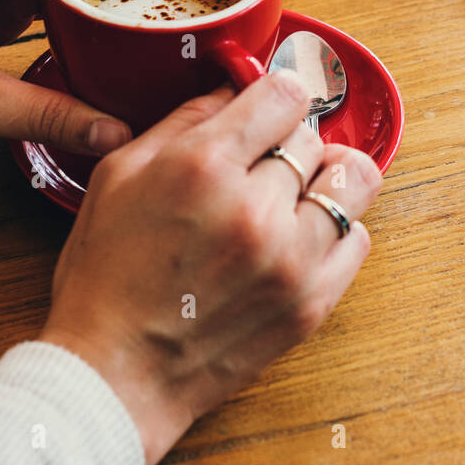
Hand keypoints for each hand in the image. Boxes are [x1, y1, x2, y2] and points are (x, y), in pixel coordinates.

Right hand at [39, 74, 380, 464]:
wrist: (112, 376)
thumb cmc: (106, 277)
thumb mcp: (119, 175)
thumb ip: (183, 121)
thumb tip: (232, 88)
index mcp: (203, 166)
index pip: (286, 94)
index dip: (278, 95)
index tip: (270, 108)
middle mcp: (254, 209)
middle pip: (313, 138)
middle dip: (289, 142)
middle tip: (264, 164)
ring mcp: (290, 260)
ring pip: (352, 183)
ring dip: (326, 180)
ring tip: (299, 193)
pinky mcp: (311, 304)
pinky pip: (358, 240)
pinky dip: (337, 231)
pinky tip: (301, 237)